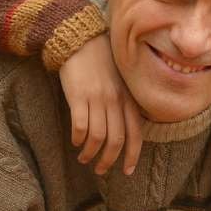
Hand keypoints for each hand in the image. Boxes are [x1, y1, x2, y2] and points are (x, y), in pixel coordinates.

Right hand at [58, 33, 143, 175]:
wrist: (80, 39)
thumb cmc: (100, 61)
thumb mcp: (119, 81)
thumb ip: (123, 102)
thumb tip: (124, 131)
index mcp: (127, 97)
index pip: (136, 133)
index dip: (132, 155)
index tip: (127, 171)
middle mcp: (115, 100)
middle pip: (116, 140)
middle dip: (109, 160)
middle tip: (101, 170)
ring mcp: (97, 98)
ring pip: (98, 137)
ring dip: (91, 153)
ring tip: (84, 158)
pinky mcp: (78, 96)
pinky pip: (80, 126)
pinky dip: (78, 138)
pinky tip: (74, 141)